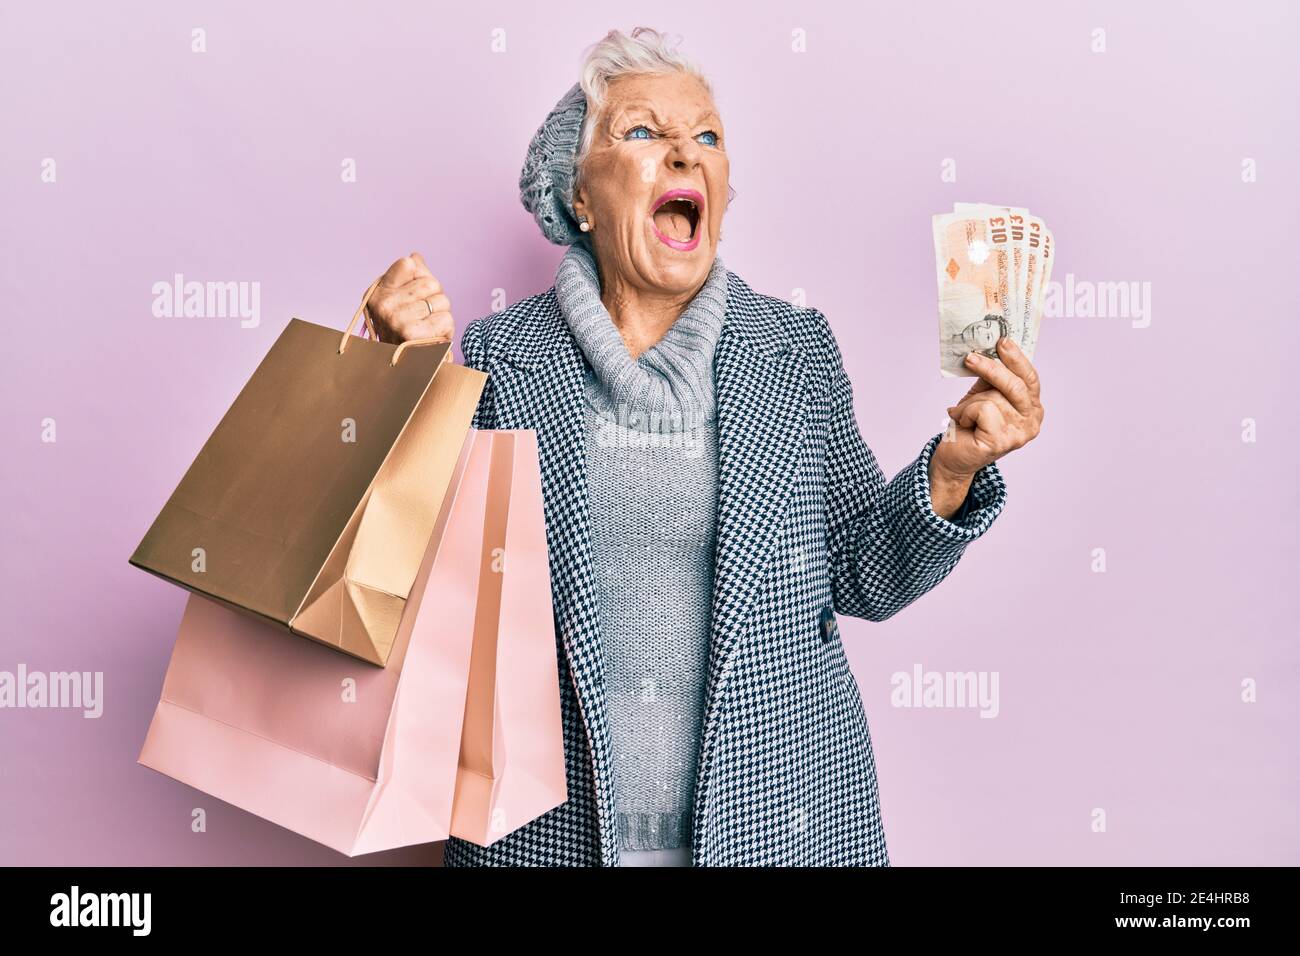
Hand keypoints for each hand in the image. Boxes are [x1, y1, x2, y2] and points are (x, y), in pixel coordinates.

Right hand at [364, 252, 454, 346]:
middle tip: (424, 318)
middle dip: (436, 300)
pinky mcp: (412, 334)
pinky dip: (446, 331)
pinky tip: (433, 339)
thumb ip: (409, 277)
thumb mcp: (401, 302)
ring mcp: (396, 319)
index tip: (416, 295)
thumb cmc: (406, 335)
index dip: (421, 278)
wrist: (405, 373)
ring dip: (442, 316)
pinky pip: (446, 318)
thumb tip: (415, 256)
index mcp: (377, 293)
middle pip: (432, 283)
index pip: (409, 264)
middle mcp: (383, 305)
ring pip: (442, 301)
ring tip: (428, 330)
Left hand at [935, 336, 1043, 479]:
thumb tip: (989, 350)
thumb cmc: (970, 424)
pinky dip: (966, 412)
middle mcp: (1032, 421)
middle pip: (1015, 385)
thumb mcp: (984, 395)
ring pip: (993, 397)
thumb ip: (993, 378)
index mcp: (1032, 408)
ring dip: (969, 402)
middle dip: (991, 368)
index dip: (1017, 359)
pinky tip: (963, 423)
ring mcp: (1019, 434)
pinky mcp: (1001, 442)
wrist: (954, 457)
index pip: (1030, 378)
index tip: (1003, 341)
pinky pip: (982, 410)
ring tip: (962, 414)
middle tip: (970, 357)